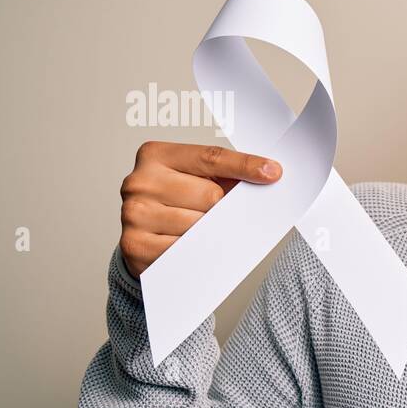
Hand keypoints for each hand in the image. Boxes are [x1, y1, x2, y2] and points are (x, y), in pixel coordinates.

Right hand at [118, 141, 281, 277]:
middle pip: (210, 196)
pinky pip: (185, 250)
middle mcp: (139, 181)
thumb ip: (227, 175)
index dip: (245, 165)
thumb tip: (269, 174)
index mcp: (156, 155)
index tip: (272, 172)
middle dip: (221, 209)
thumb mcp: (198, 180)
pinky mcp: (135, 245)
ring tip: (198, 231)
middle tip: (212, 214)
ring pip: (200, 226)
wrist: (143, 238)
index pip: (211, 157)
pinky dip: (196, 252)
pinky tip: (190, 247)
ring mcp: (133, 214)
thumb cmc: (177, 204)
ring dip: (209, 233)